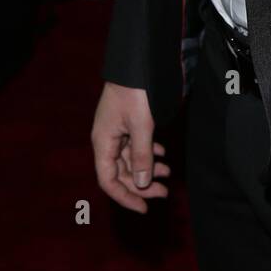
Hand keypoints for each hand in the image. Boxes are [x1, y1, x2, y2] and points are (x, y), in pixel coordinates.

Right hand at [91, 82, 170, 213]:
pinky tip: (162, 154)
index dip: (125, 196)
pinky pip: (135, 145)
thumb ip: (142, 154)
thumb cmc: (136, 92)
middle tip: (164, 192)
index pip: (108, 180)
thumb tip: (142, 183)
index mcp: (103, 142)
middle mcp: (107, 139)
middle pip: (120, 172)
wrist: (138, 62)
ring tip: (168, 172)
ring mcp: (116, 130)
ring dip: (147, 168)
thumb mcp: (141, 125)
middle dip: (141, 184)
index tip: (144, 208)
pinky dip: (149, 152)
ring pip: (130, 159)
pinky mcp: (126, 122)